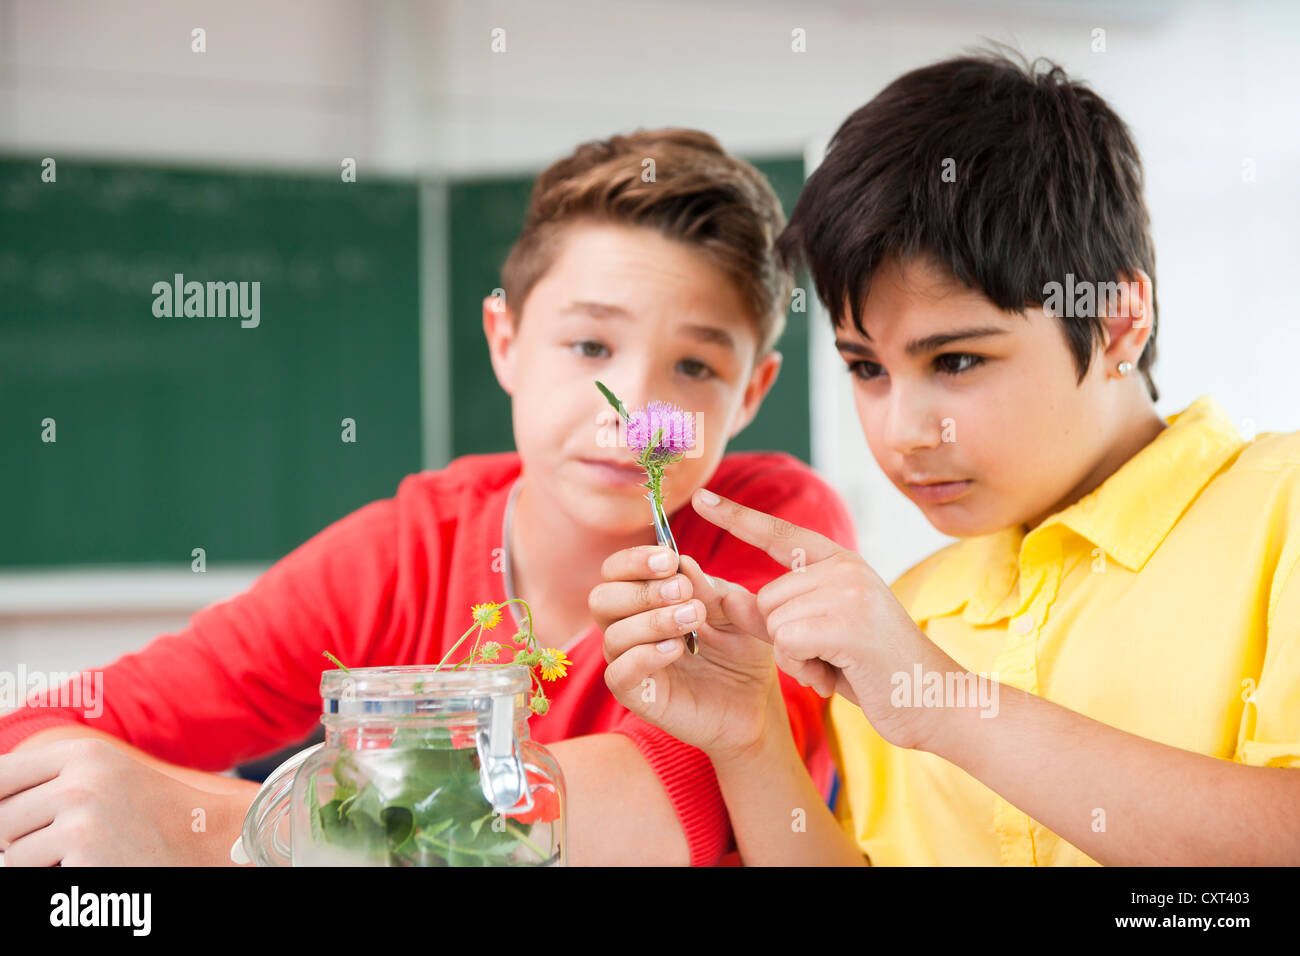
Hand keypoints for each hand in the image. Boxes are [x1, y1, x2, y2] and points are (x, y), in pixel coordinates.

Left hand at [0, 737, 242, 864]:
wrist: (208, 837)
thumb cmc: (151, 812)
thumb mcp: (102, 777)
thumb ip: (47, 782)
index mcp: (82, 753)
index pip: (0, 775)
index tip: (8, 819)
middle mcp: (80, 781)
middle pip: (0, 820)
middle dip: (17, 839)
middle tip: (60, 842)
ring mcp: (83, 820)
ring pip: (13, 855)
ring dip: (36, 864)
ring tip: (80, 855)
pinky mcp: (87, 858)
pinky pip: (35, 878)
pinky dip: (58, 877)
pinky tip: (93, 865)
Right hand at [589, 545, 783, 762]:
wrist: (756, 702)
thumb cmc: (741, 649)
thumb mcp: (733, 611)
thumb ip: (708, 589)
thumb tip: (683, 563)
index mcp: (646, 598)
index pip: (616, 571)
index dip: (634, 560)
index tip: (669, 560)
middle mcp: (629, 627)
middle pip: (602, 598)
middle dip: (641, 590)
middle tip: (682, 591)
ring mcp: (630, 662)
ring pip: (612, 635)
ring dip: (652, 621)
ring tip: (693, 619)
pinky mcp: (637, 695)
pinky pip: (618, 674)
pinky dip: (644, 657)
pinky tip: (676, 650)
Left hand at [691, 488, 966, 751]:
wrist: (935, 702)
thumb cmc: (875, 670)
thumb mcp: (821, 634)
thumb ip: (778, 615)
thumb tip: (725, 598)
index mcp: (841, 562)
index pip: (779, 533)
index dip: (737, 516)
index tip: (702, 498)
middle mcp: (845, 567)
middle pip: (765, 598)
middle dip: (784, 638)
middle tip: (829, 656)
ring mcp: (848, 591)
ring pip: (773, 622)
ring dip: (796, 658)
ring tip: (838, 665)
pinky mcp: (847, 622)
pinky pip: (787, 643)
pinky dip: (804, 669)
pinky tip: (838, 675)